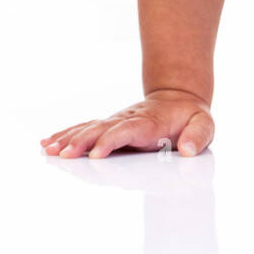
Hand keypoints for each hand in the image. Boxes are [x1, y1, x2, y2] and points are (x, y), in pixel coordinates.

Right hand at [40, 89, 213, 158]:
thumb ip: (198, 136)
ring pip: (88, 128)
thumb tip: (188, 150)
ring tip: (48, 149)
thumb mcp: (204, 124)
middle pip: (100, 129)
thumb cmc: (190, 116)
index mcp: (149, 122)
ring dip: (68, 139)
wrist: (179, 97)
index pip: (126, 131)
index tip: (96, 153)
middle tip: (64, 155)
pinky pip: (85, 128)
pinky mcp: (109, 125)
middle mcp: (127, 120)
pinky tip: (48, 143)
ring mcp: (116, 121)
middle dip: (81, 142)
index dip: (111, 140)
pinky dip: (66, 134)